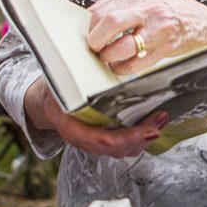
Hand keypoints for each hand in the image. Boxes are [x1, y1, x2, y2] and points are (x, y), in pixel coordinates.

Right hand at [24, 76, 167, 157]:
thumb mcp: (60, 79)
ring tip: (161, 118)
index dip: (128, 138)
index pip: (101, 140)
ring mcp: (90, 143)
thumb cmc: (56, 85)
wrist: (46, 99)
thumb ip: (73, 77)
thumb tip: (96, 56)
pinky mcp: (100, 140)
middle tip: (161, 120)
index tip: (151, 130)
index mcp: (68, 125)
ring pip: (121, 149)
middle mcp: (80, 139)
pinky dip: (139, 136)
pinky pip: (122, 145)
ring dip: (143, 137)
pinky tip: (153, 122)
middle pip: (116, 148)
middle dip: (142, 137)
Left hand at [85, 0, 206, 74]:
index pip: (104, 8)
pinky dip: (122, 68)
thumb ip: (122, 5)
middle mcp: (149, 10)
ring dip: (108, 56)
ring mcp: (158, 30)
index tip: (89, 33)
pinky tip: (122, 66)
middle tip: (95, 47)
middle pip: (110, 22)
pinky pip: (135, 64)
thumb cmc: (176, 12)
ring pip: (121, 46)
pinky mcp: (165, 49)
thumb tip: (93, 14)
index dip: (91, 24)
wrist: (204, 23)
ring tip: (108, 57)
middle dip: (96, 39)